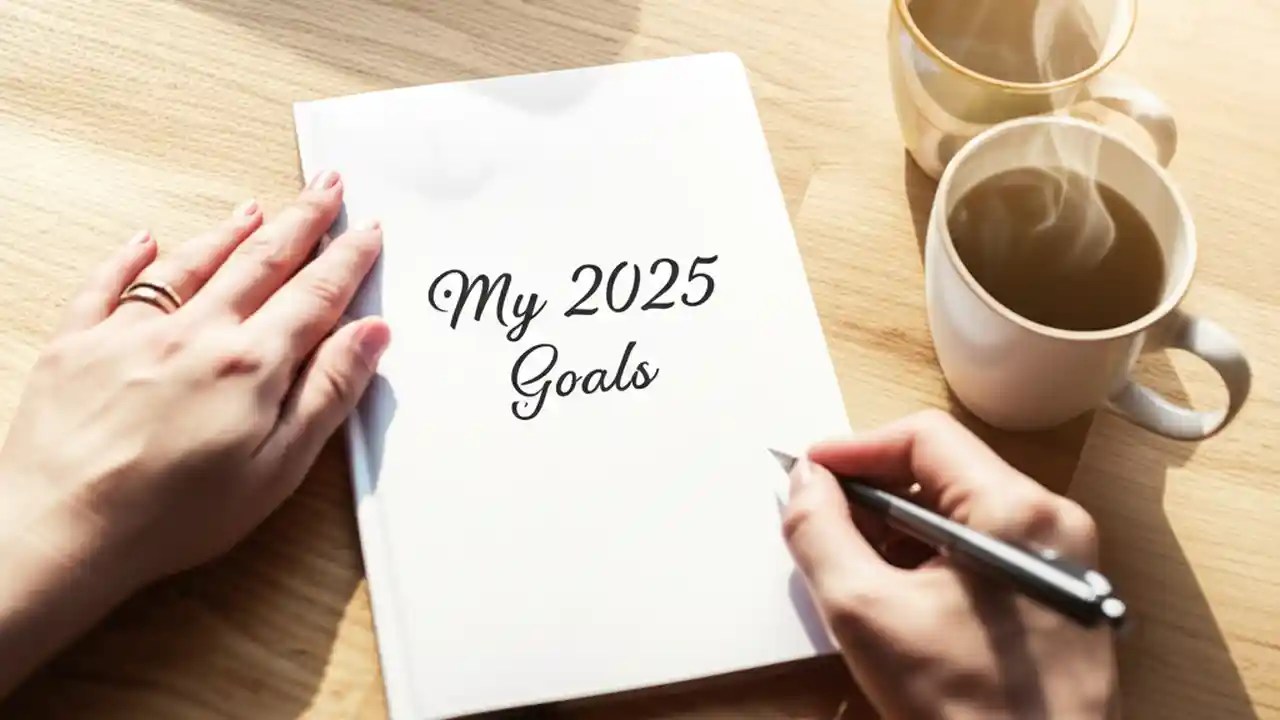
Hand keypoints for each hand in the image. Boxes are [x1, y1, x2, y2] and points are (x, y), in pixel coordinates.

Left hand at [0, 171, 385, 694]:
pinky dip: (131, 258)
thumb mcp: (278, 468)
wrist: (60, 532)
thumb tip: (370, 334)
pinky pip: (108, 285)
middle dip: (301, 220)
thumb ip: (328, 393)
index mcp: (250, 364)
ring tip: (258, 207)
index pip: (315, 294)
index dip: (348, 258)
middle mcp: (195, 332)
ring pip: (192, 263)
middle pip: (260, 262)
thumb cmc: (173, 516)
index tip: (368, 229)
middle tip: (327, 186)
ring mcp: (131, 332)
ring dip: (230, 232)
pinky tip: (146, 240)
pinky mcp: (77, 344)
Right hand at [783, 410, 1117, 719]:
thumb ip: (821, 533)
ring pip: (961, 513)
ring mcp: (1062, 562)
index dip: (857, 449)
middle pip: (945, 473)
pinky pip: (983, 551)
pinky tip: (896, 600)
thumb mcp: (866, 613)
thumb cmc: (967, 711)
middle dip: (874, 495)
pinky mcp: (1056, 598)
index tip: (811, 475)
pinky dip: (930, 561)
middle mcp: (1052, 525)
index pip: (925, 438)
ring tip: (854, 571)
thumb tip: (807, 484)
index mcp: (1016, 514)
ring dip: (898, 531)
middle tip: (824, 525)